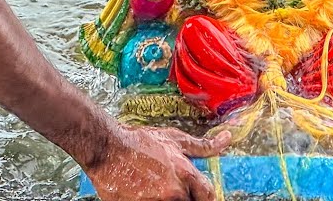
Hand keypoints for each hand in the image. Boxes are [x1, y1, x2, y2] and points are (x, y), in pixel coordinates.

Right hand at [85, 125, 229, 200]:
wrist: (107, 149)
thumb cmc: (137, 142)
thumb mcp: (172, 139)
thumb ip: (201, 145)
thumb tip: (225, 139)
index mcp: (185, 173)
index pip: (209, 194)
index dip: (206, 197)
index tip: (200, 196)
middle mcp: (173, 192)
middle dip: (186, 198)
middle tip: (171, 192)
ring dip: (168, 200)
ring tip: (155, 192)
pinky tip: (146, 195)